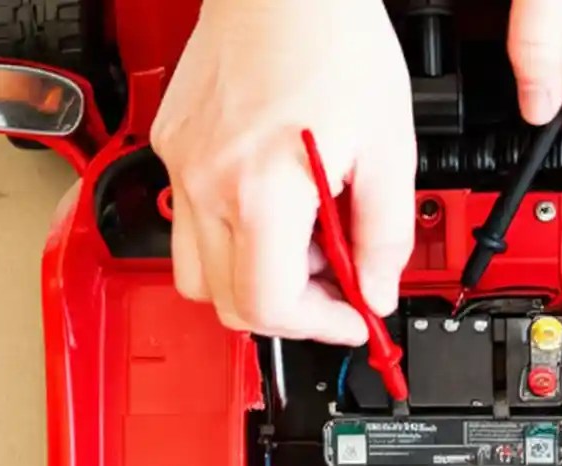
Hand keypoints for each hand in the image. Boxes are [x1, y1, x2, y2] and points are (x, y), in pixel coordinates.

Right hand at [150, 0, 415, 344]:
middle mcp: (206, 184)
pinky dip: (232, 235)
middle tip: (331, 283)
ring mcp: (181, 165)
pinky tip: (276, 203)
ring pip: (198, 274)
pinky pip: (190, 221)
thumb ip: (384, 233)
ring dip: (251, 279)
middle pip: (227, 305)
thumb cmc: (332, 41)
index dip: (319, 327)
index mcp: (260, 189)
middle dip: (287, 310)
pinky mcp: (172, 146)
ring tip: (301, 241)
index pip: (269, 307)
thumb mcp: (388, 145)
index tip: (351, 316)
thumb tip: (375, 291)